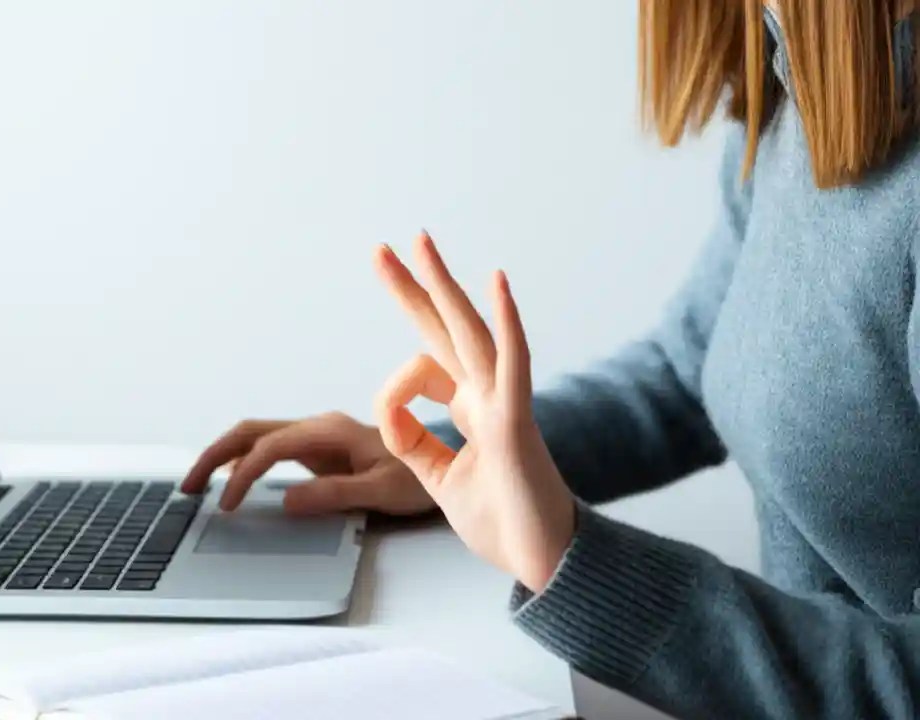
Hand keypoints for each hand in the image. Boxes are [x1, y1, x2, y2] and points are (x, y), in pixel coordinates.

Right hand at [181, 413, 436, 514]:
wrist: (447, 465)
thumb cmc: (421, 479)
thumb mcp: (383, 490)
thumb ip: (335, 494)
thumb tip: (286, 500)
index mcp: (329, 431)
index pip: (270, 448)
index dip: (243, 474)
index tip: (228, 504)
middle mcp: (317, 428)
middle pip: (250, 432)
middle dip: (214, 455)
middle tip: (187, 487)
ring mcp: (314, 438)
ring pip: (254, 438)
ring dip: (221, 456)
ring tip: (195, 483)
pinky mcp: (315, 452)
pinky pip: (266, 450)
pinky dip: (239, 461)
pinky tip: (228, 480)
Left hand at [372, 231, 575, 592]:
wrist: (545, 562)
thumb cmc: (504, 521)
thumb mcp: (437, 479)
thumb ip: (412, 444)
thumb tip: (389, 418)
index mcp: (471, 407)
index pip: (422, 368)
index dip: (392, 396)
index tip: (393, 435)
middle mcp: (488, 395)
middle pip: (444, 328)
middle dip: (413, 287)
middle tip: (384, 249)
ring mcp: (504, 403)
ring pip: (470, 332)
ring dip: (446, 286)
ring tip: (421, 245)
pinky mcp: (516, 423)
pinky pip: (512, 365)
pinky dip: (506, 324)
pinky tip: (497, 284)